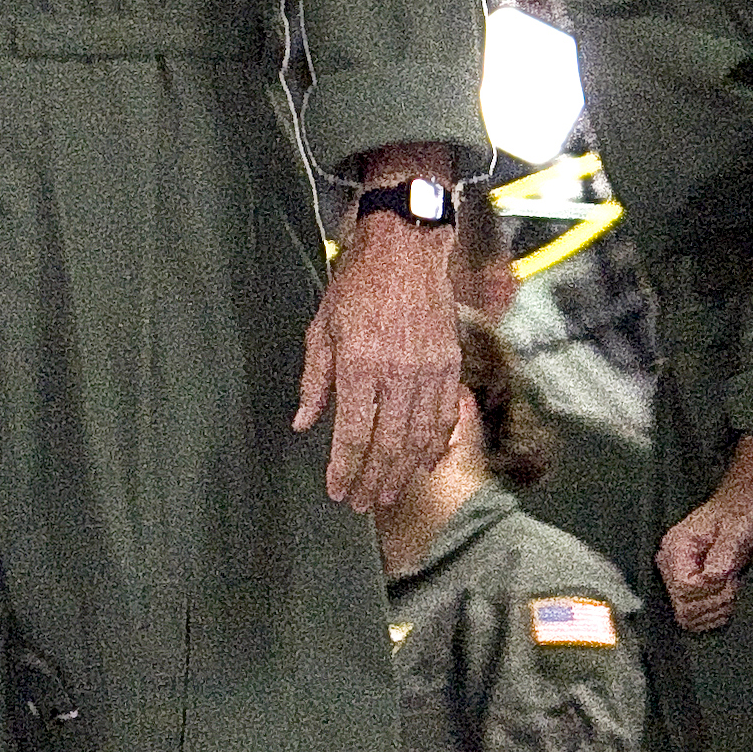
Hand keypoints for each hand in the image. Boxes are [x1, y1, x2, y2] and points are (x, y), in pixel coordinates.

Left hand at [293, 190, 458, 511]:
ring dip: (403, 471)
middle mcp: (396, 372)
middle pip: (386, 444)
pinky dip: (436, 443)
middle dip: (372, 480)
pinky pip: (445, 414)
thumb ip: (314, 379)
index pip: (351, 433)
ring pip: (418, 437)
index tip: (337, 491)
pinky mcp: (449, 362)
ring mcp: (428, 369)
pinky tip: (426, 462)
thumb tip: (303, 423)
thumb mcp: (323, 326)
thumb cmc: (358, 283)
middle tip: (362, 504)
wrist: (406, 247)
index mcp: (359, 364)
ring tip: (389, 492)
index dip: (343, 469)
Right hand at [654, 433, 752, 631]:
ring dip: (715, 610)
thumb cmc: (742, 513)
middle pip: (683, 606)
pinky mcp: (686, 587)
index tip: (730, 576)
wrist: (744, 507)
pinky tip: (726, 598)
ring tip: (731, 588)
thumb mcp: (739, 528)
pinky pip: (693, 618)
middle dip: (715, 601)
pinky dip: (713, 615)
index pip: (684, 587)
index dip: (711, 589)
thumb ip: (726, 550)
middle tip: (733, 583)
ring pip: (687, 617)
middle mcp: (670, 562)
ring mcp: (676, 576)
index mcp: (676, 545)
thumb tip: (714, 575)